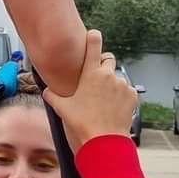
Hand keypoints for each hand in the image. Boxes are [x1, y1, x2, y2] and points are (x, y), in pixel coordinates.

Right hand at [42, 30, 135, 151]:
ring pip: (116, 77)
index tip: (93, 35)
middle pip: (108, 59)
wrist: (103, 142)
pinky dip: (121, 95)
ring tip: (103, 101)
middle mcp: (108, 75)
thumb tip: (46, 91)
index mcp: (91, 74)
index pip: (94, 44)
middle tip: (96, 80)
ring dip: (111, 84)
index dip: (93, 37)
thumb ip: (52, 96)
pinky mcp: (132, 95)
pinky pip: (126, 89)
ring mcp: (122, 85)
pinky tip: (113, 107)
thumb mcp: (62, 109)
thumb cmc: (82, 125)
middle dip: (103, 65)